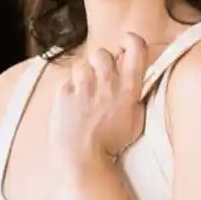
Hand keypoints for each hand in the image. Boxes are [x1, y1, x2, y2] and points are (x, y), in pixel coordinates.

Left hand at [50, 32, 148, 176]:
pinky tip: (74, 106)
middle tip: (102, 79)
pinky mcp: (64, 93)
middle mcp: (107, 82)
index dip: (131, 42)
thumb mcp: (136, 121)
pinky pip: (67, 81)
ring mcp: (83, 86)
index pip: (135, 47)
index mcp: (128, 88)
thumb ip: (137, 98)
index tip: (128, 46)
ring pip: (82, 65)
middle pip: (103, 53)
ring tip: (86, 96)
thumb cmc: (112, 144)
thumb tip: (137, 83)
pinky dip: (70, 90)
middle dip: (102, 63)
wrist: (83, 158)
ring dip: (84, 76)